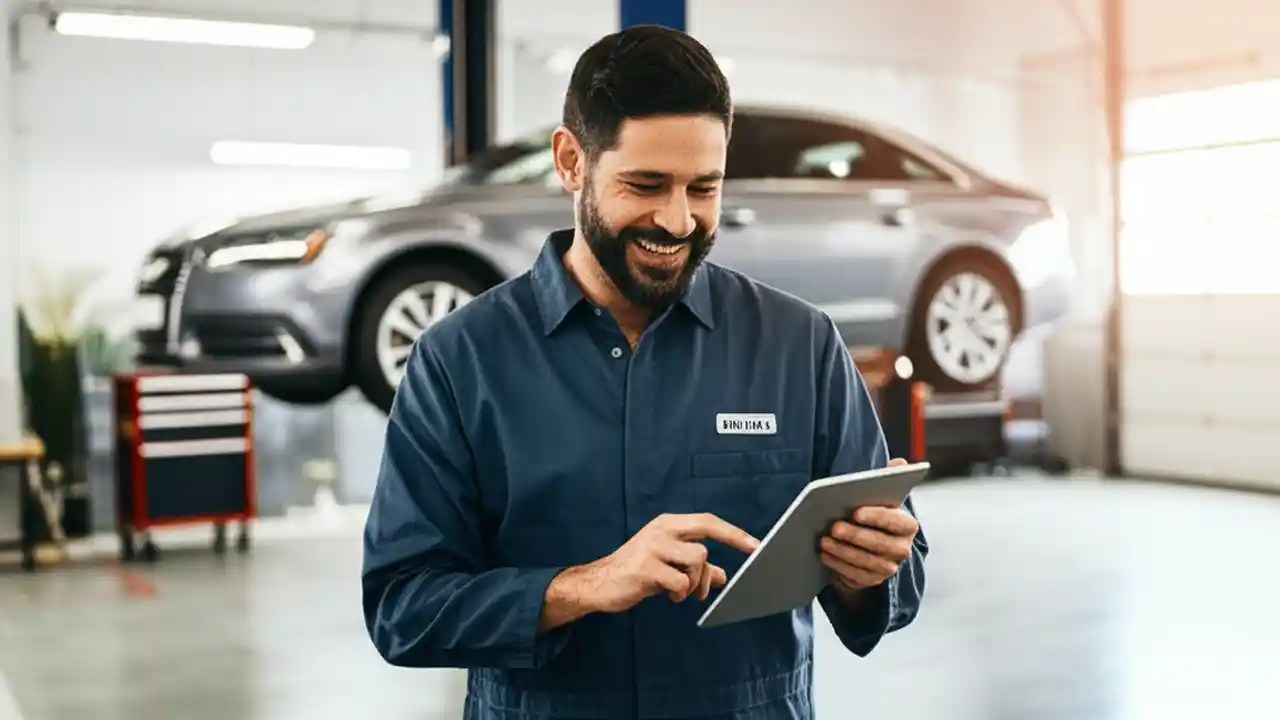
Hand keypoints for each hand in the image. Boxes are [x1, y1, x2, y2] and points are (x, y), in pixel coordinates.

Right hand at [540, 513, 758, 630]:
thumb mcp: (669, 565)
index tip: (756, 544)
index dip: (733, 532)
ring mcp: (652, 547)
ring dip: (697, 581)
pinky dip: (681, 592)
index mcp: (668, 524)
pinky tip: (669, 594)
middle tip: (752, 555)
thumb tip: (724, 575)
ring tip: (682, 590)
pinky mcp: (645, 568)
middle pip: (706, 531)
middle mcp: (661, 530)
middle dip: (733, 540)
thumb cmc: (636, 572)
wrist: (599, 583)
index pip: (707, 521)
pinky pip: (681, 581)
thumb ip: (697, 569)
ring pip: (697, 559)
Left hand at [819, 458, 918, 593]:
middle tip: (834, 526)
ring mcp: (889, 567)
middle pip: (879, 543)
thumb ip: (888, 478)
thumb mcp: (878, 497)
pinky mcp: (873, 580)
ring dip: (843, 551)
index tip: (856, 511)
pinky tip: (824, 555)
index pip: (895, 521)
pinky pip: (856, 575)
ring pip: (866, 561)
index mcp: (907, 525)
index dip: (876, 516)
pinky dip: (839, 565)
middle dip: (855, 535)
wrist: (866, 545)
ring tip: (824, 540)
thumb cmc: (870, 515)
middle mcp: (902, 548)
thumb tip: (900, 463)